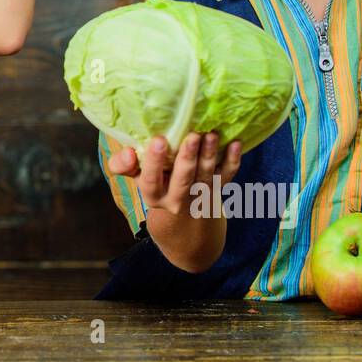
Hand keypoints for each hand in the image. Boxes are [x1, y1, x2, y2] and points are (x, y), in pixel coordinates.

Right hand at [108, 132, 241, 216]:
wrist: (185, 227)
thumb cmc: (158, 189)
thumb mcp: (138, 180)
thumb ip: (126, 166)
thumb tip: (127, 152)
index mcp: (154, 196)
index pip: (152, 181)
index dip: (155, 162)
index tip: (159, 140)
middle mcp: (177, 199)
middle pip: (183, 181)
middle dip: (188, 158)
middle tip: (192, 136)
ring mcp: (199, 196)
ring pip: (206, 176)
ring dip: (210, 155)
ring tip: (212, 134)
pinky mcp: (217, 191)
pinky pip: (226, 176)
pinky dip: (233, 160)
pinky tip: (236, 143)